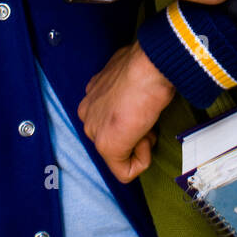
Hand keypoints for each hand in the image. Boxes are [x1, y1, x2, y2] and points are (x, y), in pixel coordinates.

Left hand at [77, 42, 175, 182]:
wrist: (148, 67)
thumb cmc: (146, 64)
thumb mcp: (132, 72)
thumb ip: (127, 87)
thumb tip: (139, 95)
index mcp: (93, 94)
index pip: (111, 119)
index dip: (135, 116)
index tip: (144, 104)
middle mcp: (88, 112)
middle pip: (115, 137)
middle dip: (136, 131)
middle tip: (147, 115)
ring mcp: (94, 130)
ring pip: (119, 154)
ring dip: (140, 142)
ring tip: (146, 119)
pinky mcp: (106, 147)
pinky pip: (125, 171)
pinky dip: (142, 161)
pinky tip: (146, 137)